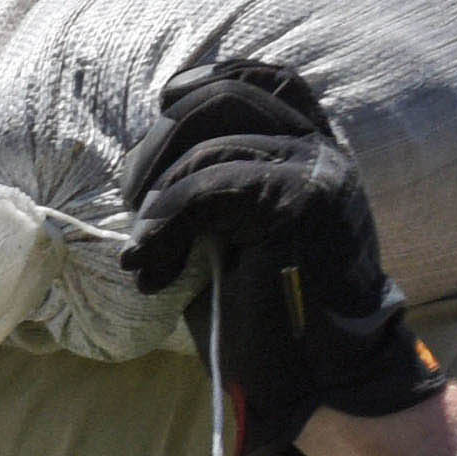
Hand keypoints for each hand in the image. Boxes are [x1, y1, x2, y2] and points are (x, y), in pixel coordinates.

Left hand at [122, 58, 434, 455]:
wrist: (322, 378)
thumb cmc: (271, 317)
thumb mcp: (235, 236)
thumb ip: (210, 189)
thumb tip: (144, 164)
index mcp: (313, 151)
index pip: (268, 80)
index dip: (212, 77)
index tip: (166, 102)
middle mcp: (321, 150)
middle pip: (222, 99)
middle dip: (158, 147)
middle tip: (134, 207)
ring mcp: (316, 171)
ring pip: (207, 147)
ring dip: (156, 199)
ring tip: (147, 255)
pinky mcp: (301, 202)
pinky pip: (208, 189)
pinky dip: (165, 224)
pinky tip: (153, 266)